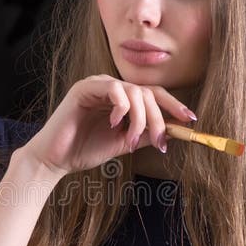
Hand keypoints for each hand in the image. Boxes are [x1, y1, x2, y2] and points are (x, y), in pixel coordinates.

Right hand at [21, 74, 196, 177]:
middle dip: (158, 117)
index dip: (173, 105)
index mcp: (120, 99)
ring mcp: (97, 85)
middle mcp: (110, 88)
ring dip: (140, 118)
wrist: (55, 160)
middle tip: (160, 140)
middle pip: (148, 92)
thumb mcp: (123, 144)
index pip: (153, 94)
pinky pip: (114, 89)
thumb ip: (144, 135)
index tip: (190, 120)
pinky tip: (115, 124)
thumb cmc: (85, 151)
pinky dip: (121, 107)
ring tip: (132, 140)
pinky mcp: (84, 88)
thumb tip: (170, 132)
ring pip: (134, 91)